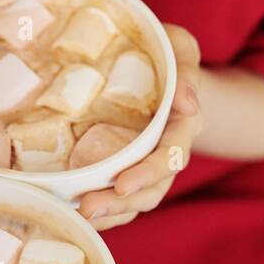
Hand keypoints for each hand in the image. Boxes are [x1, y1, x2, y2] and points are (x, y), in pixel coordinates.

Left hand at [78, 23, 203, 230]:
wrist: (159, 69)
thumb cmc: (165, 52)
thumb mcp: (179, 47)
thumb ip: (185, 68)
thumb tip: (188, 104)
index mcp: (182, 124)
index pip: (171, 155)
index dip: (148, 172)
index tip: (122, 184)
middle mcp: (167, 151)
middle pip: (153, 189)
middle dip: (122, 203)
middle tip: (88, 208)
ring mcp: (147, 165)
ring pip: (136, 200)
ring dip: (111, 213)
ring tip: (80, 216)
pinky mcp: (128, 169)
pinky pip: (120, 199)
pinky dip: (104, 212)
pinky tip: (75, 215)